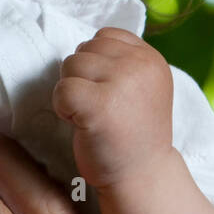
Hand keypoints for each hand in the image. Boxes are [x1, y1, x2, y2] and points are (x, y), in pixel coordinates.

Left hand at [52, 27, 174, 188]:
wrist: (141, 177)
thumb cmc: (131, 134)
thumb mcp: (140, 87)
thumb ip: (121, 62)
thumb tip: (83, 44)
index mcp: (151, 59)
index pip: (105, 36)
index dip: (95, 64)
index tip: (108, 94)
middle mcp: (140, 66)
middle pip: (84, 49)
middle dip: (81, 78)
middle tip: (98, 109)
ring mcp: (122, 83)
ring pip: (70, 65)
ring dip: (71, 92)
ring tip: (91, 116)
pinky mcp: (100, 104)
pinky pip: (62, 89)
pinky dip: (62, 108)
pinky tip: (80, 124)